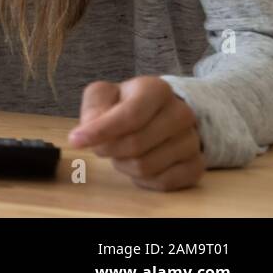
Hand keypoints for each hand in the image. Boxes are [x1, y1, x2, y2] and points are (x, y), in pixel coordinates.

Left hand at [69, 76, 205, 190]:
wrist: (160, 114)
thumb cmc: (125, 103)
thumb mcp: (104, 95)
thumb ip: (93, 108)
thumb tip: (86, 133)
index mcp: (156, 89)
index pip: (129, 116)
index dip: (100, 131)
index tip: (75, 140)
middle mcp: (181, 113)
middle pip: (135, 145)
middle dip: (109, 149)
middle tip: (102, 146)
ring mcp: (192, 140)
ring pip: (146, 167)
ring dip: (124, 164)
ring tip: (122, 152)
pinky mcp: (196, 165)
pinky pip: (162, 182)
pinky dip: (142, 179)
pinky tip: (138, 164)